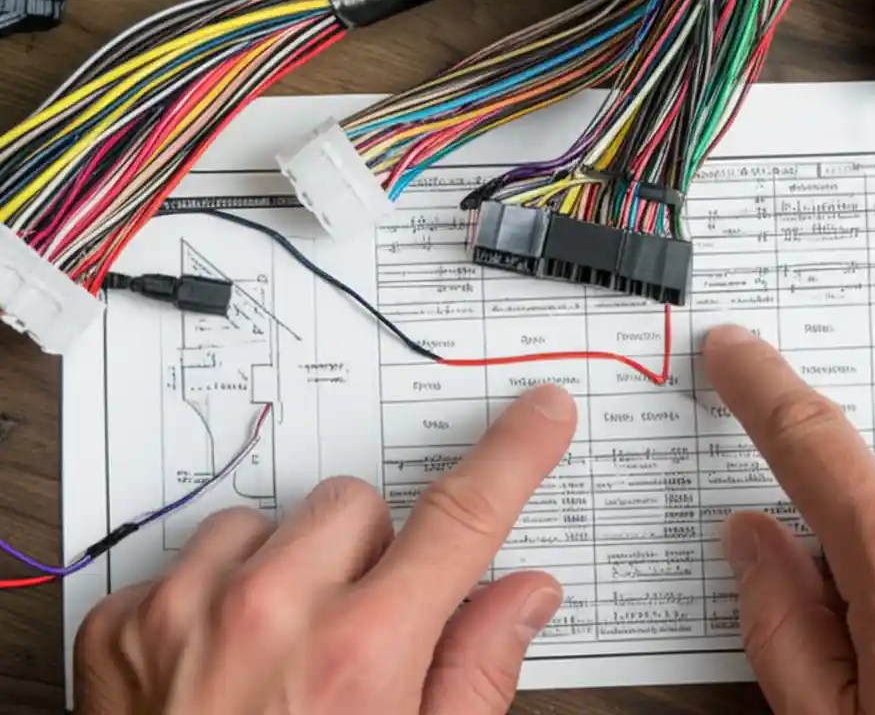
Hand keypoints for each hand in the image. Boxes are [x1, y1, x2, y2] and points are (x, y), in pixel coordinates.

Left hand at [74, 385, 576, 714]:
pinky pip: (187, 561)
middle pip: (354, 504)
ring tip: (280, 652)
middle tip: (362, 626)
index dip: (512, 458)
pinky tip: (218, 665)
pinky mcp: (120, 625)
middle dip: (370, 552)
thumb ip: (478, 672)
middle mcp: (269, 616)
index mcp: (360, 656)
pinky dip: (210, 600)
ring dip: (285, 571)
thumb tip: (525, 596)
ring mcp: (184, 614)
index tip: (539, 417)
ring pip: (265, 524)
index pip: (462, 520)